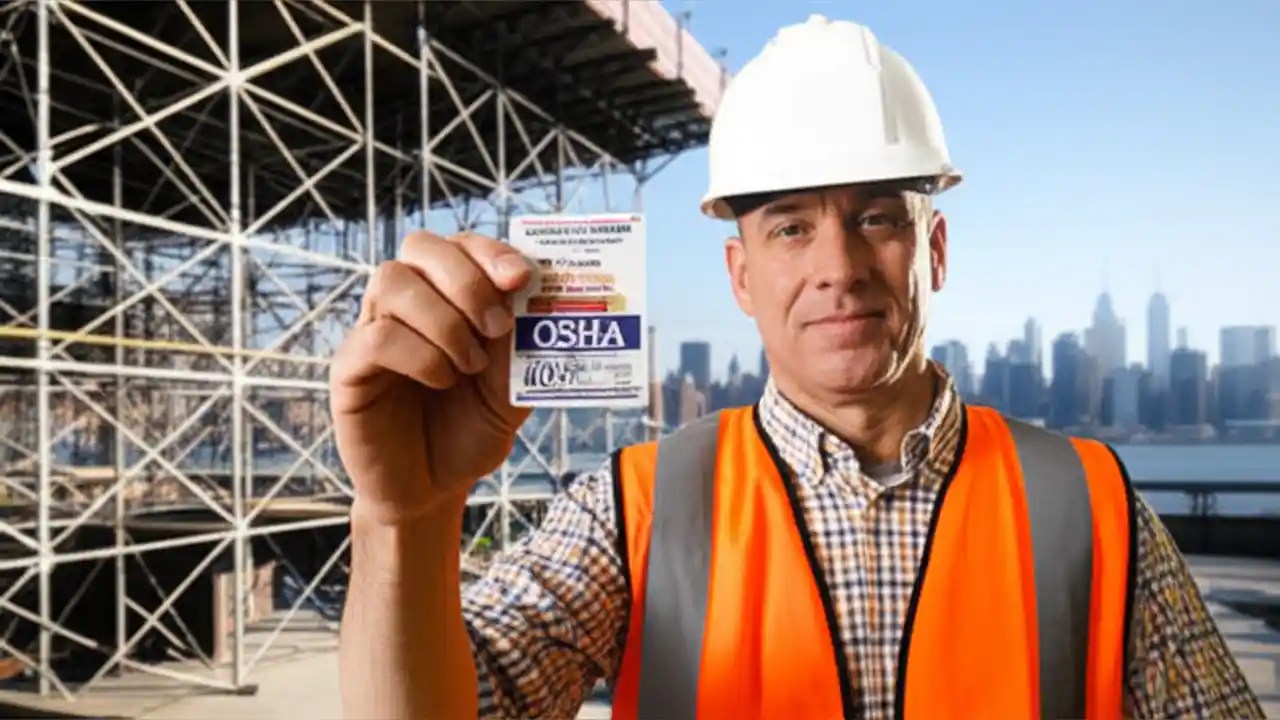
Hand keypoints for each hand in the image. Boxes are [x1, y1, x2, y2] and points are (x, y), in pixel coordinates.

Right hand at [330, 231, 532, 525]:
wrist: (435, 487)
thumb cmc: (470, 430)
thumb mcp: (511, 388)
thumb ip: (521, 345)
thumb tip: (531, 297)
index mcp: (445, 296)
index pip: (457, 244)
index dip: (488, 251)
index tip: (520, 278)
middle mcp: (404, 304)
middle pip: (418, 246)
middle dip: (466, 279)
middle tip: (496, 327)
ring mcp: (372, 330)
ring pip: (391, 282)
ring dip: (443, 321)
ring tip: (469, 366)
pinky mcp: (349, 370)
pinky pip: (375, 338)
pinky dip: (420, 356)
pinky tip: (441, 381)